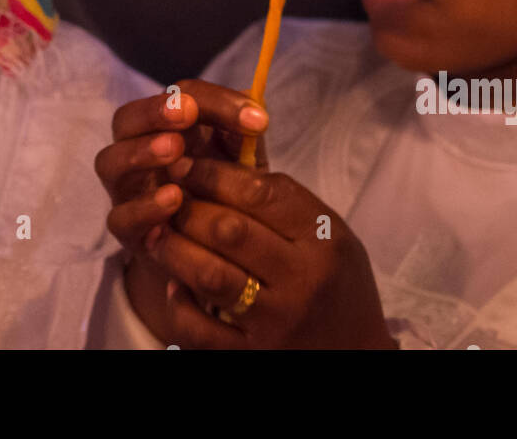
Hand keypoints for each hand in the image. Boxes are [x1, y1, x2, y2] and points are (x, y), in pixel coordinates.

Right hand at [94, 79, 269, 255]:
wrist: (211, 251)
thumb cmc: (225, 191)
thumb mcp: (241, 162)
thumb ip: (245, 139)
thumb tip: (257, 114)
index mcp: (167, 126)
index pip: (182, 95)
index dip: (217, 100)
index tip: (256, 119)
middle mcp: (137, 150)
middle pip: (126, 118)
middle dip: (155, 111)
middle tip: (188, 112)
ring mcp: (126, 189)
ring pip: (109, 161)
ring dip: (140, 151)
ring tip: (174, 149)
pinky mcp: (126, 230)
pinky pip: (121, 215)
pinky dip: (144, 206)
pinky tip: (174, 199)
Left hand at [149, 158, 393, 348]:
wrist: (358, 353)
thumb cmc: (337, 282)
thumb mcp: (329, 234)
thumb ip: (285, 202)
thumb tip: (222, 161)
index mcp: (324, 239)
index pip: (260, 192)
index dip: (214, 174)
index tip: (187, 164)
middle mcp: (304, 279)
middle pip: (230, 230)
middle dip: (189, 208)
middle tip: (166, 196)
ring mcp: (278, 321)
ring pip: (211, 276)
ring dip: (174, 250)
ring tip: (158, 234)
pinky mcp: (255, 355)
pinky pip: (202, 330)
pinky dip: (180, 305)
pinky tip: (174, 286)